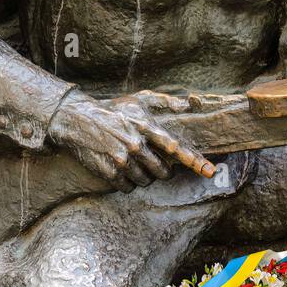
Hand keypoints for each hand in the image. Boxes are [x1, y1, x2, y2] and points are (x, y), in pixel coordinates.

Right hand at [47, 91, 212, 190]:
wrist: (76, 118)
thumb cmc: (113, 108)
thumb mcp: (139, 99)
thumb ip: (165, 102)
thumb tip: (189, 103)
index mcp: (145, 126)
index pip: (176, 147)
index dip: (195, 160)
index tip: (210, 171)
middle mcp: (135, 144)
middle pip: (163, 171)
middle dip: (163, 171)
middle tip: (156, 164)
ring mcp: (121, 159)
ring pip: (146, 181)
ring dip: (145, 176)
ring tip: (134, 162)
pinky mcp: (108, 171)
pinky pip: (127, 187)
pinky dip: (128, 182)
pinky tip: (122, 169)